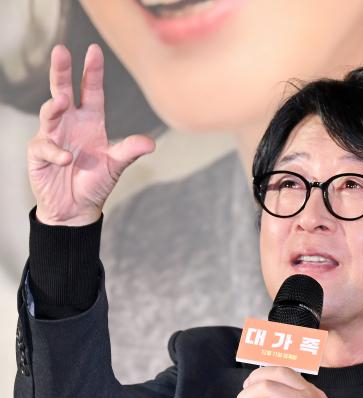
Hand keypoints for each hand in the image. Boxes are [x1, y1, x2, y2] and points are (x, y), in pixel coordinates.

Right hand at [27, 44, 154, 225]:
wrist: (76, 210)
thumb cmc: (94, 184)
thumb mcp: (115, 166)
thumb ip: (129, 152)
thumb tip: (150, 143)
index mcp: (90, 122)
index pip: (91, 92)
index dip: (92, 72)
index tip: (94, 51)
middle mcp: (70, 124)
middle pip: (63, 91)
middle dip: (62, 72)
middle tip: (61, 50)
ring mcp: (53, 137)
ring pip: (49, 113)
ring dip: (55, 107)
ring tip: (62, 100)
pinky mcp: (39, 154)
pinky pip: (45, 147)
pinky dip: (55, 152)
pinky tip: (66, 159)